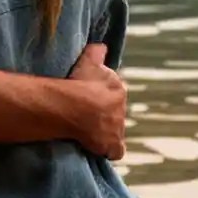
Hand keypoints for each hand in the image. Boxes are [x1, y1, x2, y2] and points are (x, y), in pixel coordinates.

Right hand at [68, 43, 126, 159]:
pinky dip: (106, 150)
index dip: (99, 98)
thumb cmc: (79, 83)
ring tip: (86, 132)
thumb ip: (96, 53)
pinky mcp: (114, 145)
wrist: (76, 107)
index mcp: (118, 88)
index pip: (112, 94)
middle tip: (85, 115)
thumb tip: (102, 46)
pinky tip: (95, 148)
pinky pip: (114, 151)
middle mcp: (122, 108)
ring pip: (113, 131)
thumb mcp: (87, 61)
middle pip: (114, 113)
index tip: (87, 99)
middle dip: (103, 115)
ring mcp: (119, 128)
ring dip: (103, 132)